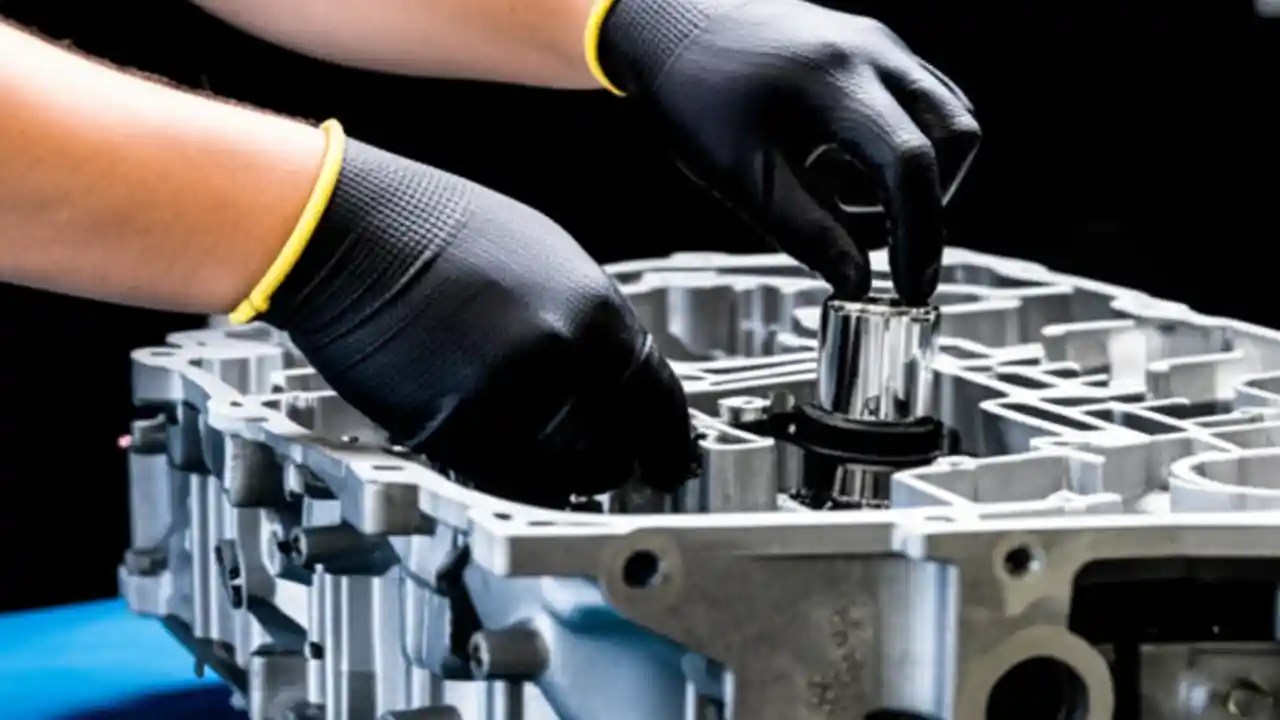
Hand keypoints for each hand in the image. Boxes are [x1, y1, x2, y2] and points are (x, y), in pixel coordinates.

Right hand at [243, 124, 694, 505]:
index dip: (668, 440)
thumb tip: (615, 373)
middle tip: (616, 468)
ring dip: (564, 476)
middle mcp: (558, 352)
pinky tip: (506, 453)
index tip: (670, 461)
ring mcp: (505, 394)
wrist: (342, 230)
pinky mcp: (450, 428)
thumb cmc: (431, 230)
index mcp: (591, 304)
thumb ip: (587, 319)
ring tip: (553, 461)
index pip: (658, 398)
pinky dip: (512, 474)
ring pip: (560, 473)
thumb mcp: (541, 255)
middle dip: (618, 462)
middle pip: (615, 446)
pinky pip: (502, 475)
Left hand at [591, 0, 979, 303]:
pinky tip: (846, 165)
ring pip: (948, 117)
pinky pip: (923, 101)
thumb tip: (856, 283)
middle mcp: (873, 53)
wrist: (674, 29)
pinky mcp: (875, 49)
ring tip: (843, 194)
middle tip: (878, 240)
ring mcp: (881, 44)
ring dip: (917, 173)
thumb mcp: (744, 179)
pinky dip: (903, 145)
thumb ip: (806, 234)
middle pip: (955, 137)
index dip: (920, 236)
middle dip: (929, 202)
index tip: (912, 286)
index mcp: (838, 82)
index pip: (910, 165)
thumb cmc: (696, 97)